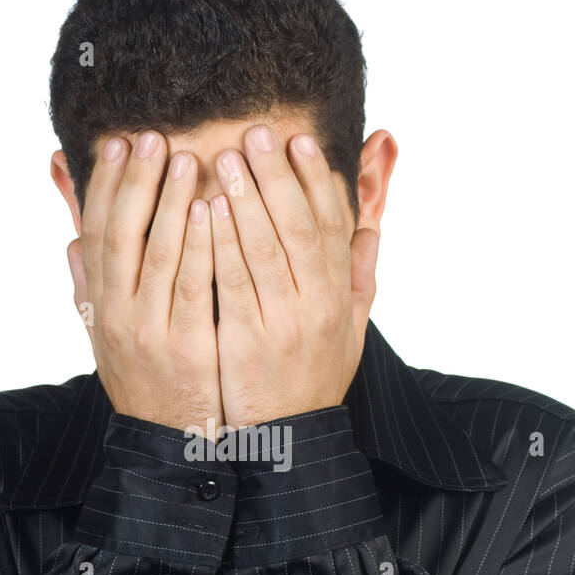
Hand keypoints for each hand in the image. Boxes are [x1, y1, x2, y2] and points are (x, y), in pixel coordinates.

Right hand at [67, 131, 222, 431]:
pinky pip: (192, 287)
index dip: (104, 185)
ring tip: (184, 156)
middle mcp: (118, 314)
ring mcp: (151, 331)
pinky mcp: (186, 348)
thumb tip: (70, 239)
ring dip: (168, 202)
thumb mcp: (105, 336)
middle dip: (135, 181)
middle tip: (150, 135)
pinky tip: (209, 210)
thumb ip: (89, 286)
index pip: (97, 232)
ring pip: (157, 254)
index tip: (115, 144)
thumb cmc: (144, 384)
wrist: (166, 447)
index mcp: (100, 305)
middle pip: (122, 234)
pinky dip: (197, 246)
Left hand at [209, 124, 378, 428]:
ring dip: (245, 199)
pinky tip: (204, 210)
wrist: (288, 441)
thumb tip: (370, 226)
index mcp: (338, 296)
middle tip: (255, 133)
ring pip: (265, 248)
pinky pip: (232, 283)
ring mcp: (282, 323)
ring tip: (226, 158)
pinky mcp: (247, 341)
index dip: (317, 181)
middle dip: (277, 176)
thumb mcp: (350, 330)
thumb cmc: (313, 380)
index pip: (331, 226)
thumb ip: (358, 276)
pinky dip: (220, 243)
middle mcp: (316, 305)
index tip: (300, 143)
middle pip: (298, 227)